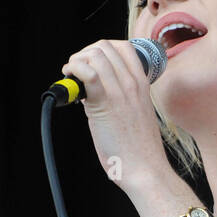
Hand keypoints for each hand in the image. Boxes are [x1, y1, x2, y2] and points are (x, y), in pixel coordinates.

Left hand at [60, 39, 168, 191]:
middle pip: (104, 46)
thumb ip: (120, 101)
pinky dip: (74, 70)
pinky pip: (88, 73)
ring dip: (76, 61)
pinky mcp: (105, 104)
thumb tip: (93, 93)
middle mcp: (132, 83)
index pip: (123, 47)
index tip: (91, 65)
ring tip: (71, 77)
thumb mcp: (137, 115)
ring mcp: (120, 92)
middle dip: (84, 54)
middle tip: (76, 72)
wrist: (146, 169)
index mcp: (142, 85)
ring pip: (95, 55)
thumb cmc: (140, 150)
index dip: (101, 50)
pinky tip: (70, 80)